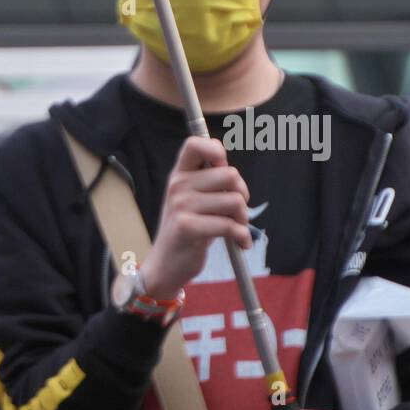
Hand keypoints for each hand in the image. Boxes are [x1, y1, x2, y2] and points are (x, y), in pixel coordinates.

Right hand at [141, 136, 251, 299]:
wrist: (166, 265)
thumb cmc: (188, 230)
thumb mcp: (192, 200)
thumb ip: (208, 180)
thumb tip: (229, 167)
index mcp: (178, 175)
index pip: (194, 144)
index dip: (215, 150)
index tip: (222, 168)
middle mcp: (177, 186)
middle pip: (230, 175)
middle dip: (243, 195)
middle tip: (236, 211)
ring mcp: (180, 206)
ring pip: (235, 201)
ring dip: (243, 218)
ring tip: (235, 229)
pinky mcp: (188, 227)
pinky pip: (230, 225)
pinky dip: (241, 237)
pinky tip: (239, 243)